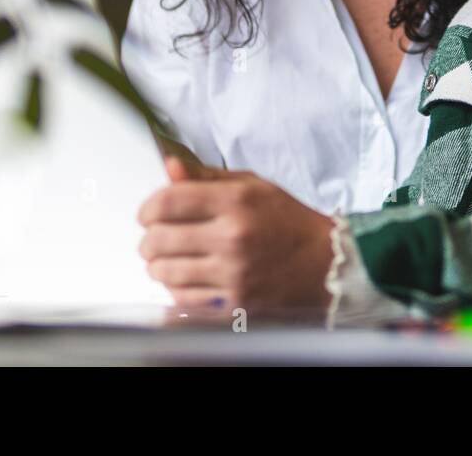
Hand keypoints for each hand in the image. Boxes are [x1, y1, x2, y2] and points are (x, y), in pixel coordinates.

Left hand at [137, 157, 335, 317]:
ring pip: (165, 272)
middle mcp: (233, 237)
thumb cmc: (287, 221)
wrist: (324, 263)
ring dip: (159, 265)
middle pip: (158, 239)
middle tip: (154, 239)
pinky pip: (183, 299)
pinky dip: (176, 289)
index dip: (147, 208)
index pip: (166, 202)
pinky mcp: (234, 304)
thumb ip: (206, 176)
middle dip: (148, 239)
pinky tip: (187, 279)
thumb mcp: (252, 186)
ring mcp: (233, 274)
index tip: (147, 214)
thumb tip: (169, 166)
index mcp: (236, 201)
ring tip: (167, 259)